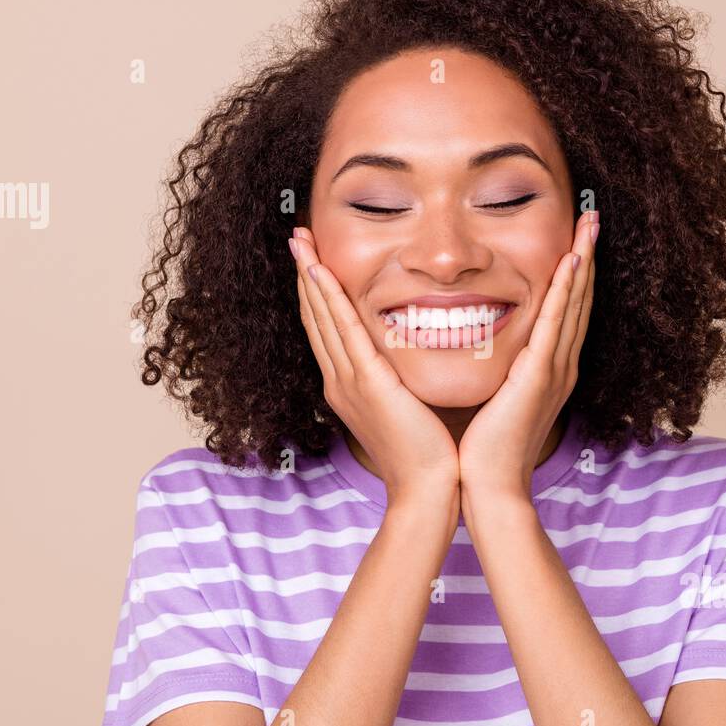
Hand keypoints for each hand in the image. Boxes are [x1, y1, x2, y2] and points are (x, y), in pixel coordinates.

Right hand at [289, 227, 459, 500]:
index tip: (313, 258)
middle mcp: (340, 380)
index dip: (317, 292)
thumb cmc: (427, 454)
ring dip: (311, 275)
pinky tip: (320, 272)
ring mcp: (348, 381)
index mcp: (348, 386)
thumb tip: (409, 358)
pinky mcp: (366, 382)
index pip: (327, 329)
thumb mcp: (407, 406)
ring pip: (322, 317)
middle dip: (305, 274)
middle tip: (297, 236)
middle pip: (315, 316)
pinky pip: (343, 330)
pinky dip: (329, 299)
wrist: (428, 490)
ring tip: (300, 241)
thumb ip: (401, 378)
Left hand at [457, 210, 597, 500]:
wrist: (489, 487)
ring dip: (582, 262)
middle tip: (593, 218)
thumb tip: (473, 342)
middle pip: (579, 301)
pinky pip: (555, 324)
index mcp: (548, 370)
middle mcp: (559, 366)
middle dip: (586, 257)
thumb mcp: (494, 397)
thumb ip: (496, 369)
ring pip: (574, 305)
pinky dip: (566, 291)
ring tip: (589, 225)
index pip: (565, 311)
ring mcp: (554, 370)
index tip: (575, 239)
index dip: (574, 275)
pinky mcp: (539, 377)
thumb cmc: (484, 449)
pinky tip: (571, 262)